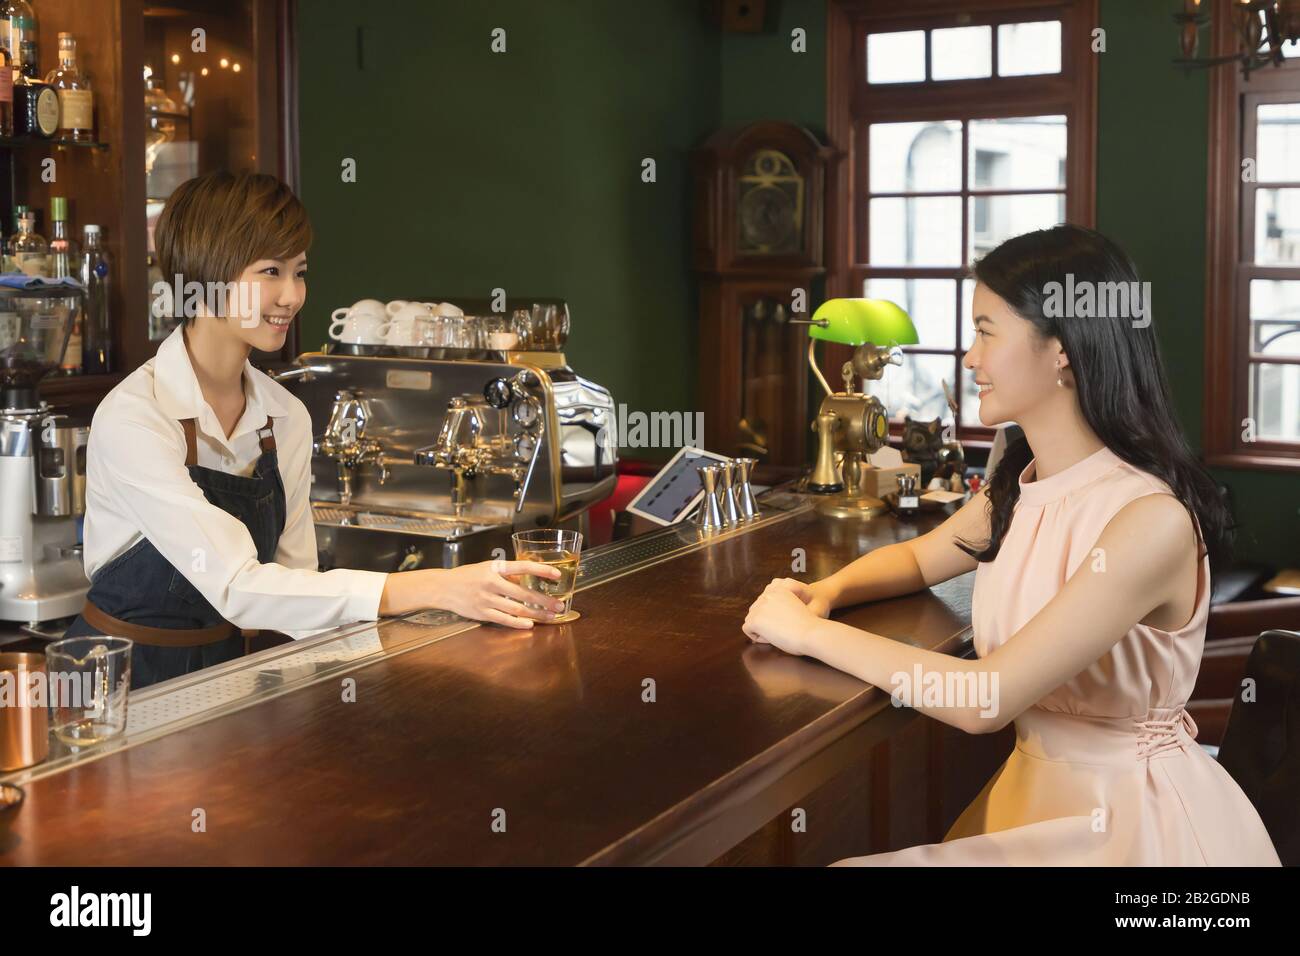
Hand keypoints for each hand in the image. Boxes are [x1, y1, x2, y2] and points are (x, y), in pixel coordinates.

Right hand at [380, 561, 565, 627]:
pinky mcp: (482, 613)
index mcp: (495, 568)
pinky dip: (519, 623)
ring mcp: (487, 599)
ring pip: (517, 609)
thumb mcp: (487, 568)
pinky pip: (504, 619)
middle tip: (560, 605)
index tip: (557, 574)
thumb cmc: (468, 576)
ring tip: (551, 616)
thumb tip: (529, 579)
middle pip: (524, 593)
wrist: (443, 588)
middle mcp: (492, 583)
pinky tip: (531, 624)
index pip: (523, 566)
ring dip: (536, 614)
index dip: (541, 569)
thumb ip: (507, 574)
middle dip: (544, 600)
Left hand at [742, 578, 822, 656]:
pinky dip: (758, 637)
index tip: (786, 623)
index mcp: (779, 589)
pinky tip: (774, 637)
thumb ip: (781, 607)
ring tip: (780, 633)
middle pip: (755, 611)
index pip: (764, 603)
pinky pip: (748, 630)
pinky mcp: (755, 619)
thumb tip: (766, 618)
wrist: (811, 632)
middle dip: (764, 622)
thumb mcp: (795, 607)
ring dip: (762, 629)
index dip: (773, 617)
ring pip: (751, 620)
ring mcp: (760, 606)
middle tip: (783, 629)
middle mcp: (767, 595)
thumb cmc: (808, 624)